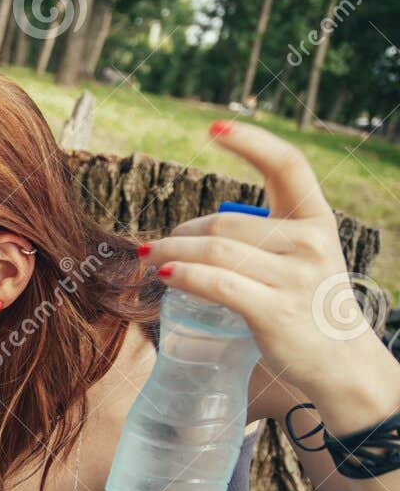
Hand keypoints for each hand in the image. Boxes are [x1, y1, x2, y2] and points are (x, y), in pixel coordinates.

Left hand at [139, 120, 387, 412]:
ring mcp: (294, 278)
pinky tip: (163, 273)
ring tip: (149, 256)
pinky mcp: (273, 311)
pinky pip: (216, 283)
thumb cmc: (309, 305)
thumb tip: (196, 229)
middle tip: (157, 243)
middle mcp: (310, 242)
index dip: (251, 142)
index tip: (215, 128)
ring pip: (215, 250)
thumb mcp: (303, 259)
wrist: (341, 362)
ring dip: (171, 250)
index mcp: (317, 220)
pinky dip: (182, 274)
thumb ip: (265, 238)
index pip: (288, 166)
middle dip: (184, 229)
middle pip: (227, 222)